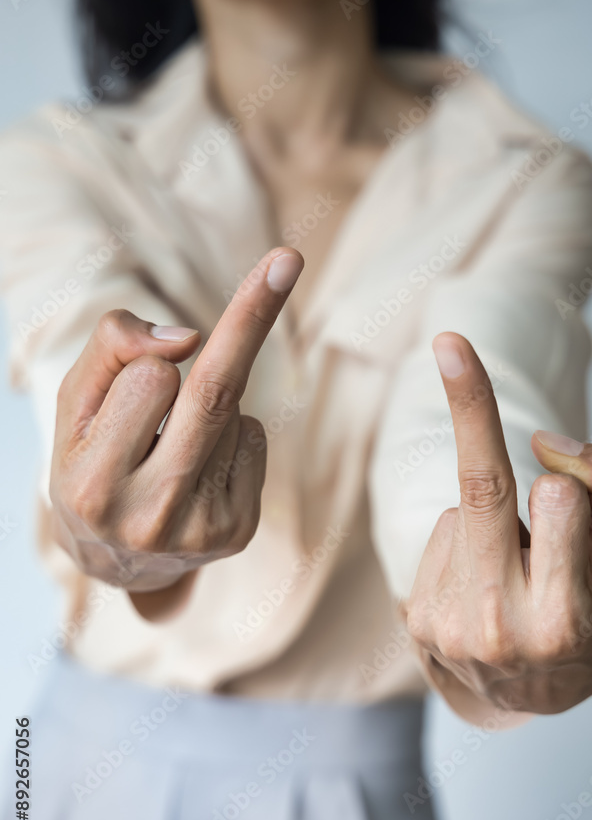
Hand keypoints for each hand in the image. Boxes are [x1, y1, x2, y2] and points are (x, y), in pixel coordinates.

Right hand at [49, 248, 303, 615]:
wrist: (113, 561)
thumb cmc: (90, 462)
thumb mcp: (73, 405)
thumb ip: (112, 351)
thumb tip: (190, 340)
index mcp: (94, 485)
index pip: (152, 379)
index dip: (154, 352)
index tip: (259, 271)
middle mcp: (151, 515)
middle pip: (214, 392)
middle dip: (249, 318)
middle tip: (289, 258)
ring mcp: (203, 530)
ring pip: (233, 412)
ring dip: (206, 405)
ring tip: (167, 447)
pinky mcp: (241, 531)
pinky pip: (253, 439)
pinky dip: (230, 434)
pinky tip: (197, 467)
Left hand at [404, 332, 591, 715]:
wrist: (539, 692)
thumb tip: (541, 443)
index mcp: (566, 618)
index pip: (551, 496)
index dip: (496, 417)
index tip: (449, 345)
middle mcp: (500, 629)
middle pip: (485, 494)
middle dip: (476, 415)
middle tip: (451, 344)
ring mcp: (448, 628)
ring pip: (465, 511)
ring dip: (495, 521)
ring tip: (518, 571)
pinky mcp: (417, 620)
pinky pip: (441, 538)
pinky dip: (468, 546)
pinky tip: (486, 584)